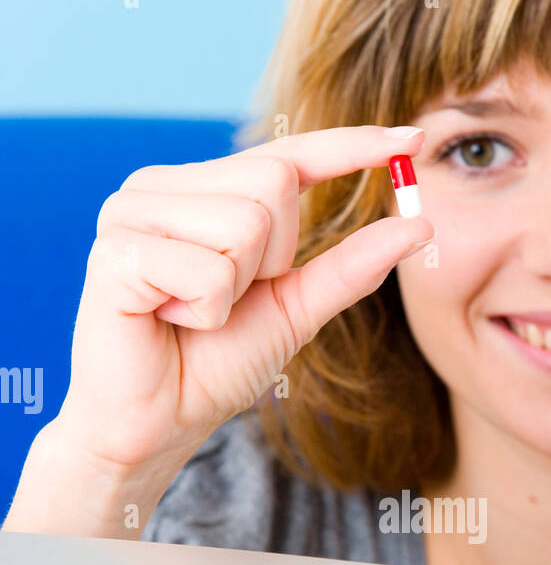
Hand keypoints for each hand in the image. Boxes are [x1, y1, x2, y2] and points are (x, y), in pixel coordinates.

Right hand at [57, 124, 433, 473]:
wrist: (154, 425)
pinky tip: (167, 322)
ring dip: (235, 290)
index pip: (287, 154)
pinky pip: (206, 271)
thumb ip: (351, 267)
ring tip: (192, 314)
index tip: (413, 139)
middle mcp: (161, 186)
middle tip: (226, 300)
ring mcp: (130, 212)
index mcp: (202, 191)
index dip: (351, 146)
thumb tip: (421, 225)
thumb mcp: (296, 309)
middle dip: (273, 257)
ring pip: (243, 225)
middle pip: (272, 181)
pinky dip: (203, 312)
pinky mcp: (115, 252)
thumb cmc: (213, 365)